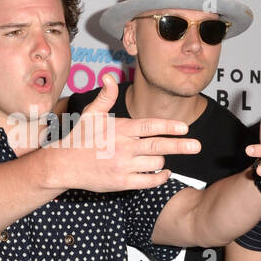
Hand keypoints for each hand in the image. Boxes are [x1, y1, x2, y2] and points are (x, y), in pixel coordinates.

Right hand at [47, 73, 200, 191]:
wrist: (63, 165)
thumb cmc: (79, 138)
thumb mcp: (91, 114)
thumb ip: (105, 96)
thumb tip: (110, 77)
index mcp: (120, 129)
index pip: (150, 126)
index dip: (169, 127)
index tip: (185, 128)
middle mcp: (124, 147)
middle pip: (159, 146)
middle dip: (181, 145)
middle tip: (197, 146)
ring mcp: (123, 166)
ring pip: (155, 163)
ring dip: (163, 160)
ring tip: (163, 157)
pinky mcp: (122, 182)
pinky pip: (149, 181)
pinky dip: (160, 177)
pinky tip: (164, 173)